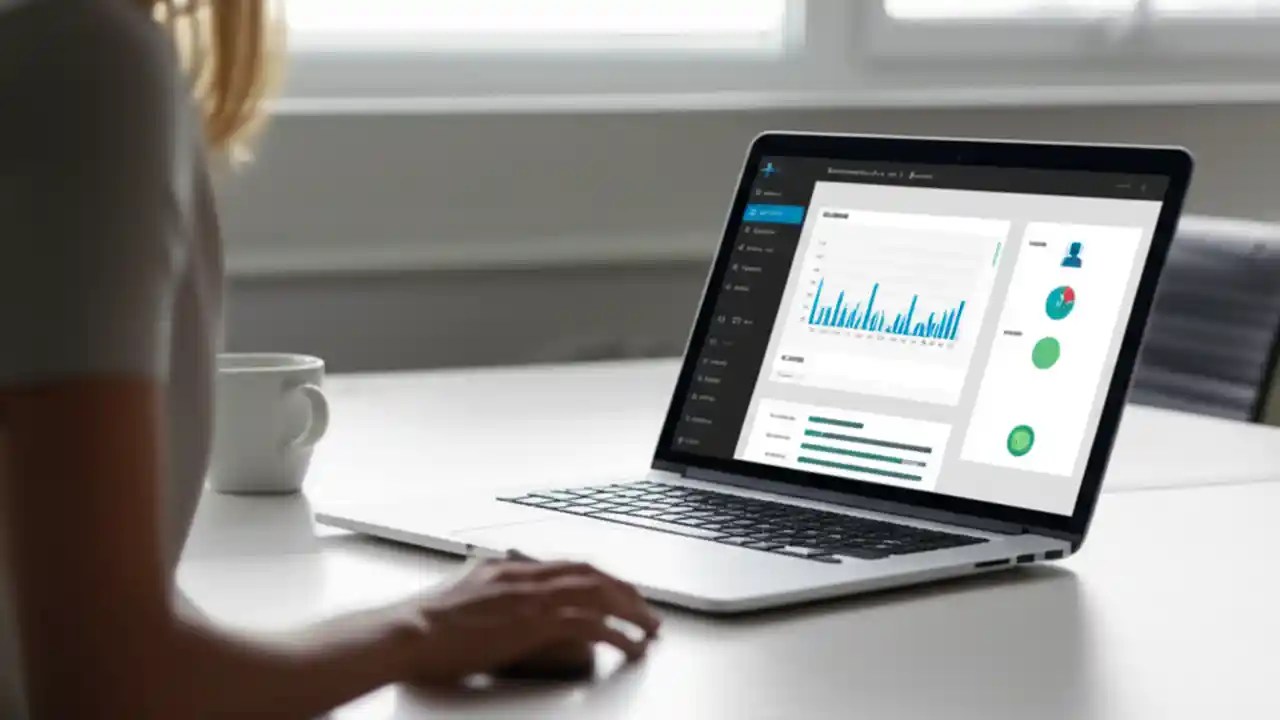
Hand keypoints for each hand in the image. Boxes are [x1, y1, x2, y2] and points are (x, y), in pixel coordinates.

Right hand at [405, 559, 660, 685]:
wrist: (407, 633)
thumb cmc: (424, 624)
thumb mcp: (461, 594)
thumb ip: (485, 588)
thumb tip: (495, 592)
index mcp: (510, 569)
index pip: (569, 566)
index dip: (601, 578)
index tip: (620, 591)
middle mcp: (526, 576)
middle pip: (592, 574)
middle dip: (625, 591)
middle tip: (647, 611)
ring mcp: (532, 598)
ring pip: (599, 594)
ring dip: (632, 611)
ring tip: (650, 629)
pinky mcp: (534, 622)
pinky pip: (591, 624)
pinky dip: (619, 634)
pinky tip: (631, 647)